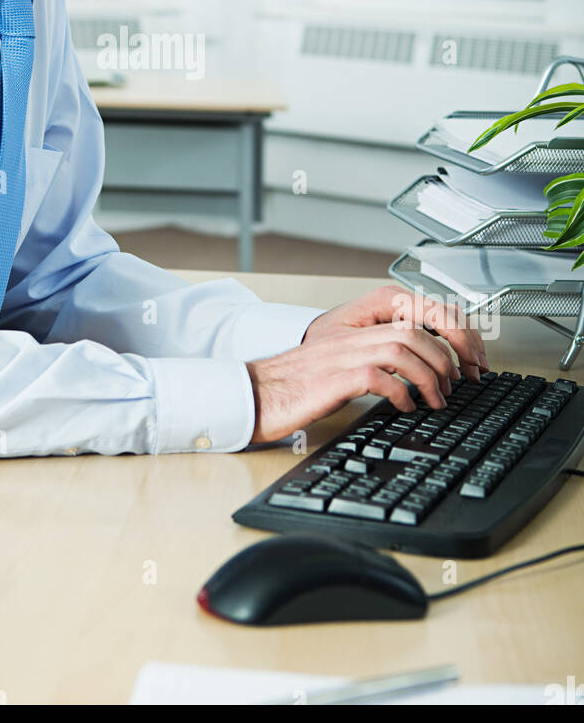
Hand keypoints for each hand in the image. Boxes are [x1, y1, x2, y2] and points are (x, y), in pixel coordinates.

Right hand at [246, 284, 488, 445]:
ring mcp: (343, 355)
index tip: (465, 362)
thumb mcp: (342, 363)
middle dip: (447, 357)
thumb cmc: (297, 385)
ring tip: (436, 399)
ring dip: (429, 376)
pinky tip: (406, 407)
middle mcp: (352, 336)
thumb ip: (375, 358)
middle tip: (456, 385)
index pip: (413, 314)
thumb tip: (417, 373)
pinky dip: (401, 393)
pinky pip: (379, 377)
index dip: (446, 334)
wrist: (257, 394)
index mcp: (357, 329)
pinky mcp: (334, 379)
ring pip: (402, 348)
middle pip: (414, 329)